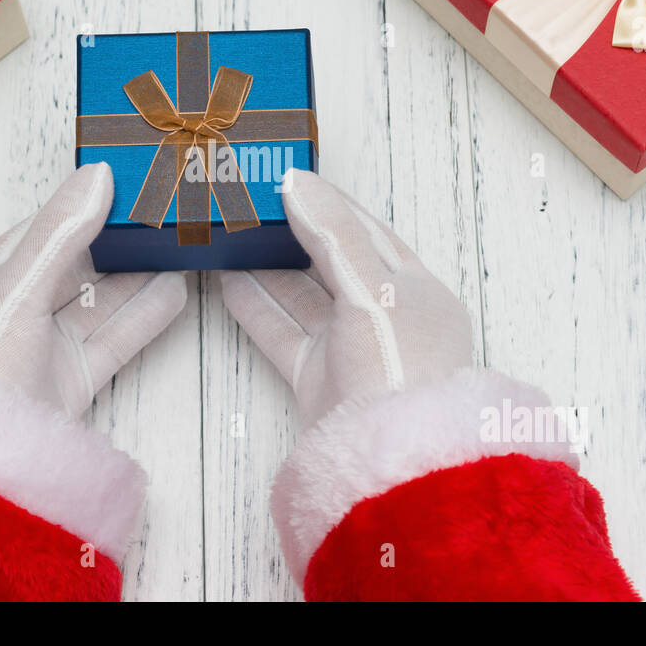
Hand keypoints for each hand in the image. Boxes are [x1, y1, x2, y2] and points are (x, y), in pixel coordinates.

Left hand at [0, 162, 187, 416]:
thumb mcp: (15, 290)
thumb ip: (60, 234)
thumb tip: (98, 177)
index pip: (37, 231)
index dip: (78, 206)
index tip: (122, 184)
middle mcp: (12, 314)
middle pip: (74, 266)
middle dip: (116, 242)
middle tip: (162, 214)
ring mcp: (41, 351)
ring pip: (99, 304)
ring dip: (139, 278)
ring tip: (180, 248)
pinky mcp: (67, 385)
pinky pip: (113, 341)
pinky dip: (145, 317)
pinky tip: (175, 294)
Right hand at [221, 169, 473, 425]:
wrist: (390, 467)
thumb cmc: (402, 374)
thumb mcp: (373, 290)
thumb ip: (333, 235)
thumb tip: (296, 182)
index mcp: (417, 290)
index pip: (367, 230)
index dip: (328, 202)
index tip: (286, 178)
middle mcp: (386, 318)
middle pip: (331, 261)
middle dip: (293, 232)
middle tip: (250, 205)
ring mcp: (350, 350)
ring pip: (302, 298)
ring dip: (267, 268)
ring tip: (229, 236)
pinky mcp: (320, 381)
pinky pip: (283, 333)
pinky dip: (256, 308)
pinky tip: (228, 283)